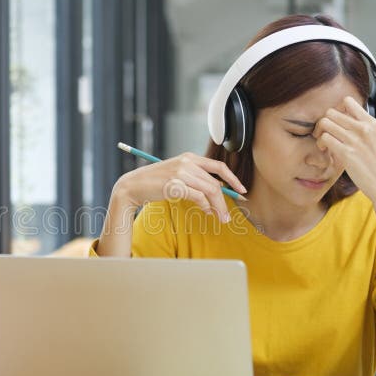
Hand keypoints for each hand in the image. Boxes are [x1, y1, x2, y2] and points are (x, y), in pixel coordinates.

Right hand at [113, 152, 246, 222]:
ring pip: (210, 191)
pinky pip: (198, 197)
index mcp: (190, 157)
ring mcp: (181, 173)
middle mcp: (187, 162)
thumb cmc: (156, 182)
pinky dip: (205, 206)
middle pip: (215, 183)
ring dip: (218, 207)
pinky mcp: (175, 185)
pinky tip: (205, 212)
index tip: (242, 190)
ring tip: (220, 218)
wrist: (134, 185)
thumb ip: (196, 178)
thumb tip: (217, 191)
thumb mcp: (178, 174)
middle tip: (228, 215)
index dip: (233, 179)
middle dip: (225, 201)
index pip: (219, 166)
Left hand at [312, 96, 375, 204]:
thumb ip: (361, 127)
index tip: (335, 123)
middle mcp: (363, 127)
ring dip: (319, 133)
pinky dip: (321, 144)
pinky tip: (326, 151)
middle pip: (331, 112)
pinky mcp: (347, 153)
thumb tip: (345, 118)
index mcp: (371, 122)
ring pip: (325, 122)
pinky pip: (324, 138)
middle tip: (325, 134)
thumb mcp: (374, 139)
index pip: (348, 101)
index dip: (336, 110)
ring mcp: (355, 140)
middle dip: (324, 122)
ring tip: (324, 144)